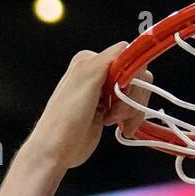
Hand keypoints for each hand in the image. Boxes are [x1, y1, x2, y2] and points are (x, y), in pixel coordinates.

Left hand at [26, 44, 152, 172]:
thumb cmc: (64, 120)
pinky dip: (131, 118)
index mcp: (91, 60)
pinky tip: (118, 126)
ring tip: (112, 120)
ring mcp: (105, 93)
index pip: (128, 57)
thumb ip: (108, 59)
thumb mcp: (86, 79)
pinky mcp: (109, 110)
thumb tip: (128, 46)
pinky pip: (133, 108)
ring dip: (130, 111)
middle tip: (115, 111)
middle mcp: (98, 74)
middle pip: (136, 77)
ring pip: (137, 94)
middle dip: (131, 97)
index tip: (123, 92)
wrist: (57, 150)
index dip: (131, 77)